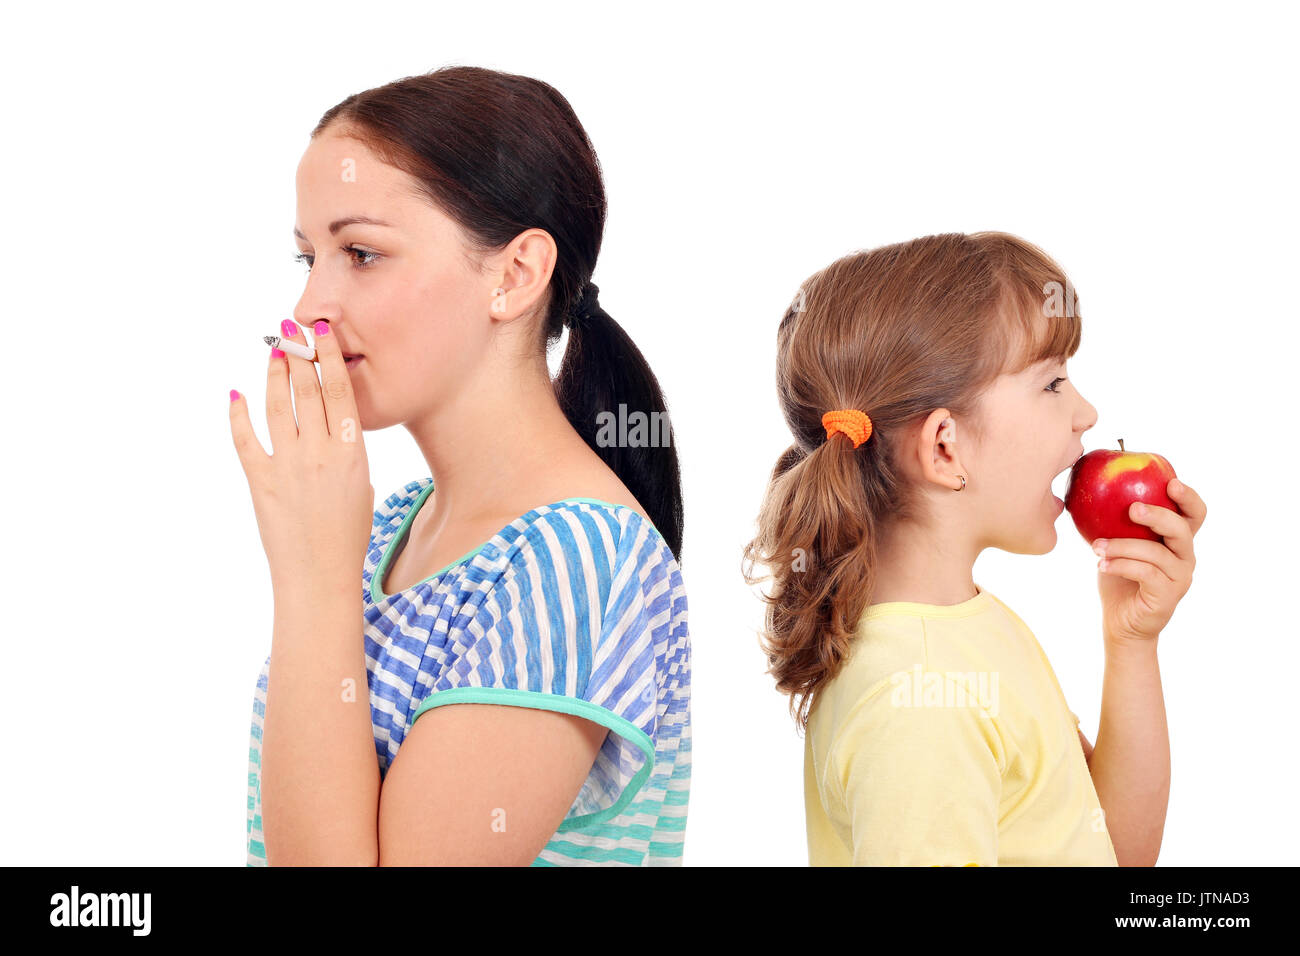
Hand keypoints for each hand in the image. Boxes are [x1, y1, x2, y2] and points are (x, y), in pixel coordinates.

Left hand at [229, 319, 373, 598]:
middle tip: (291, 329)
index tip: (322, 332)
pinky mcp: (260, 482)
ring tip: (273, 353)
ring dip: (273, 376)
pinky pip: (245, 440)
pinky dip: (237, 415)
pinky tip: (234, 396)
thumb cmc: (348, 538)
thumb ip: (349, 457)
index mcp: (353, 454)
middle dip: (299, 355)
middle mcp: (320, 454)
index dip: (329, 358)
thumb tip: (335, 435)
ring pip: (278, 407)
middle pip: (308, 391)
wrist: (319, 576)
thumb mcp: (363, 489)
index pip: (340, 392)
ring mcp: (288, 466)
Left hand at [1093, 478, 1206, 643]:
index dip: (1189, 497)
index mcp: (1176, 541)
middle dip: (1158, 515)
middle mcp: (1184, 557)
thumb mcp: (1117, 546)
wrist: (1121, 622)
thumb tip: (1092, 492)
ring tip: (1096, 547)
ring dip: (1122, 546)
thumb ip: (1117, 524)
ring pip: (1156, 552)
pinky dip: (1121, 565)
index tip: (1171, 481)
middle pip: (1182, 529)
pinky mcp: (1168, 595)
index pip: (1194, 514)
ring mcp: (1179, 578)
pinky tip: (1101, 564)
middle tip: (1131, 508)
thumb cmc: (1119, 579)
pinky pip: (1146, 573)